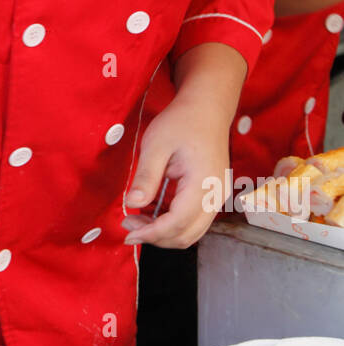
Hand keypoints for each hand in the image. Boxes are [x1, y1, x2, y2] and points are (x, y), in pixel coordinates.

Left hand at [121, 93, 230, 248]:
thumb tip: (132, 204)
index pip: (178, 223)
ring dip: (164, 232)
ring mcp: (217, 196)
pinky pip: (194, 220)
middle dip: (156, 237)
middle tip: (129, 224)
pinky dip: (173, 223)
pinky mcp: (213, 195)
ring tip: (138, 219)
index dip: (152, 233)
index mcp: (203, 183)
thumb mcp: (156, 145)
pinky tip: (153, 210)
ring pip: (192, 231)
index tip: (128, 231)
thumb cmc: (181, 122)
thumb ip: (146, 177)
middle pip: (187, 235)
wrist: (207, 108)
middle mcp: (216, 195)